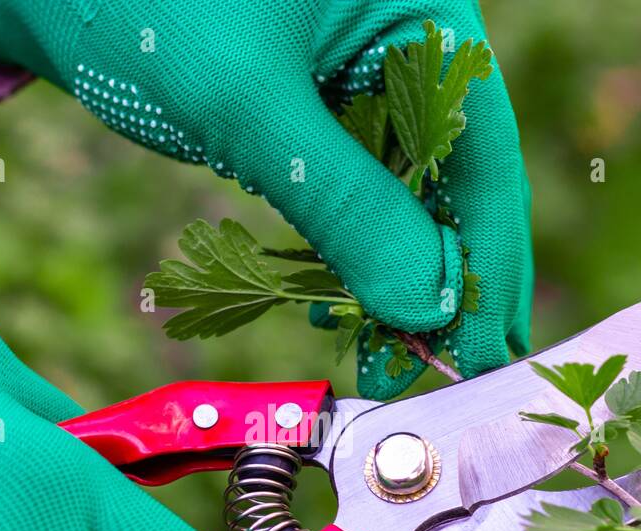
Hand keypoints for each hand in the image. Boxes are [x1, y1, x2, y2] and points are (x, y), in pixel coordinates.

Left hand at [0, 0, 532, 398]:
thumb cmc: (151, 5)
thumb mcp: (251, 105)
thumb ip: (345, 203)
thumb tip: (429, 306)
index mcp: (422, 20)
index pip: (482, 159)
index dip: (489, 266)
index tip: (489, 356)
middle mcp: (405, 51)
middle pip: (452, 187)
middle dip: (445, 286)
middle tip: (445, 383)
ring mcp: (358, 86)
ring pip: (400, 201)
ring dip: (394, 282)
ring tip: (391, 360)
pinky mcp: (311, 117)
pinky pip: (347, 197)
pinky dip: (344, 256)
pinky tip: (336, 309)